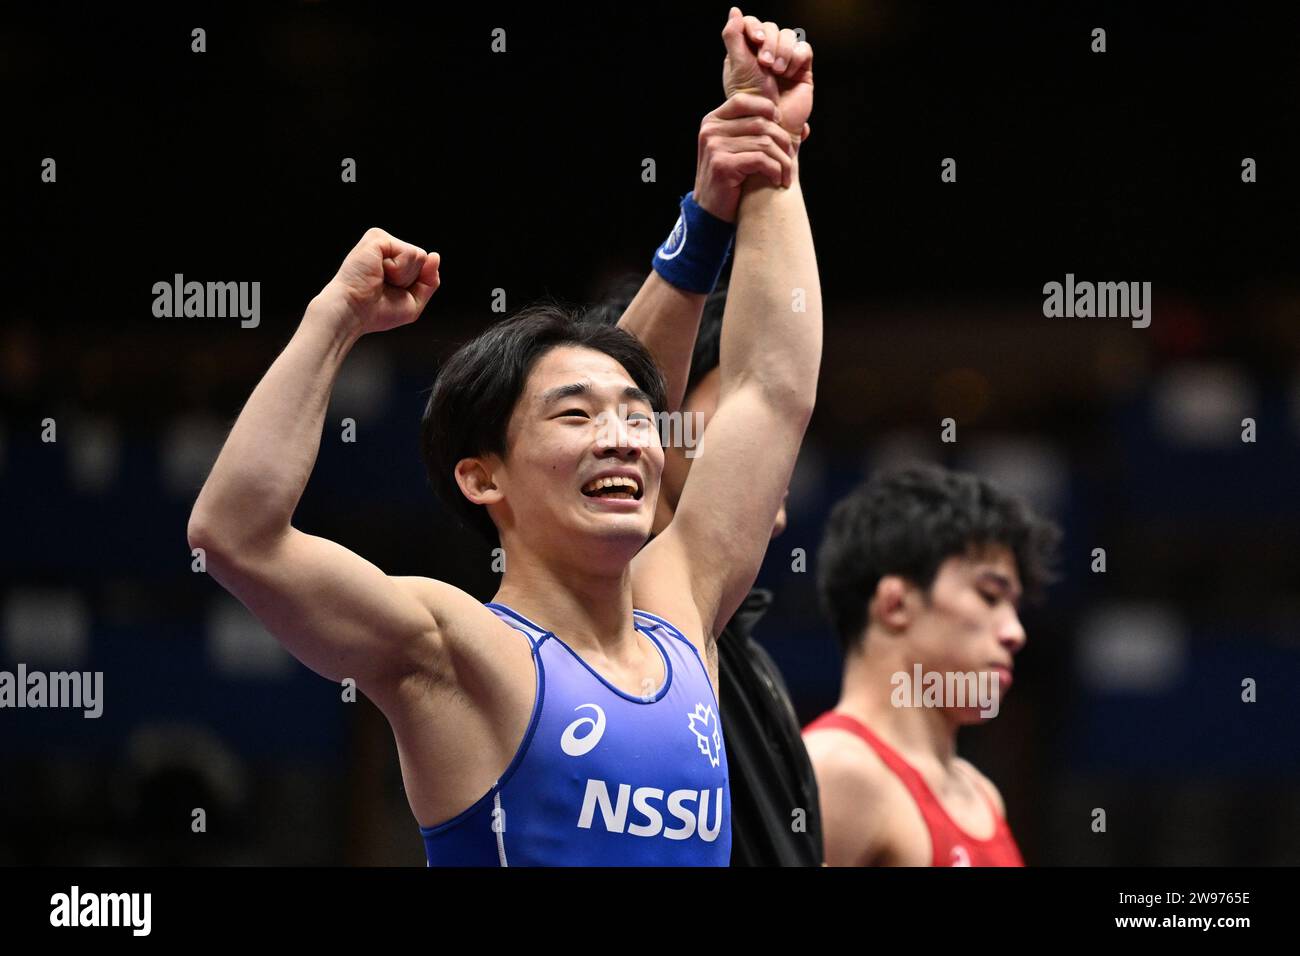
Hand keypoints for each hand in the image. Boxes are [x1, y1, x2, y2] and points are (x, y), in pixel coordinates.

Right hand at [318, 227, 440, 334]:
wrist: (354, 313)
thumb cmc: (376, 311)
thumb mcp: (414, 301)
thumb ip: (430, 280)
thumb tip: (435, 256)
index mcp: (394, 262)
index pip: (424, 266)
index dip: (415, 284)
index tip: (391, 292)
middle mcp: (388, 249)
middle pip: (423, 259)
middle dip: (410, 280)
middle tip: (385, 286)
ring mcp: (382, 241)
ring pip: (419, 255)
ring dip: (404, 276)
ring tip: (380, 279)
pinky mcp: (377, 237)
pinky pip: (409, 252)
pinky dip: (398, 269)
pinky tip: (378, 271)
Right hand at [694, 92, 796, 220]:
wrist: (711, 212)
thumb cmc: (732, 181)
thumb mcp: (742, 151)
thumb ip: (763, 134)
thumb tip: (805, 128)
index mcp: (713, 121)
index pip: (745, 101)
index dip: (767, 109)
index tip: (780, 128)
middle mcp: (711, 130)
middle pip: (760, 123)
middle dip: (783, 142)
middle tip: (790, 160)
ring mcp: (714, 147)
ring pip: (764, 142)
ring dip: (782, 160)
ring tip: (785, 174)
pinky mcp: (722, 165)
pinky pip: (760, 159)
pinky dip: (774, 170)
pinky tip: (776, 180)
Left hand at [721, 7, 813, 141]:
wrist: (772, 127)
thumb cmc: (751, 102)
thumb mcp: (738, 67)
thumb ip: (733, 37)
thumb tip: (734, 10)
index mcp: (747, 52)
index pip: (753, 24)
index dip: (756, 27)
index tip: (757, 41)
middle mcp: (766, 54)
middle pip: (773, 28)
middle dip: (771, 43)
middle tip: (766, 64)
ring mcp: (785, 62)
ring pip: (790, 36)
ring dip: (784, 51)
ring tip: (778, 71)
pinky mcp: (802, 70)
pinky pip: (804, 49)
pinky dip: (797, 57)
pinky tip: (790, 73)